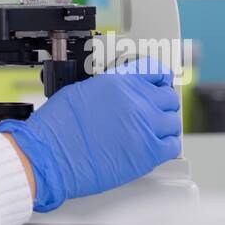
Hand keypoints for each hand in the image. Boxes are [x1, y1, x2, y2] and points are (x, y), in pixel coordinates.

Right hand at [0, 57, 180, 210]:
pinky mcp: (148, 153)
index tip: (161, 82)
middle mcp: (136, 100)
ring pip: (174, 122)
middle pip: (168, 97)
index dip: (160, 77)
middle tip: (156, 110)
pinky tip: (157, 146)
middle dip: (163, 103)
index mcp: (119, 81)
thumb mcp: (81, 90)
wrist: (50, 154)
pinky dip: (167, 145)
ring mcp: (145, 126)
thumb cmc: (57, 126)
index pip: (154, 70)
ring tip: (156, 130)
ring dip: (166, 125)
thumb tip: (118, 96)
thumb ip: (108, 90)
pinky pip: (172, 145)